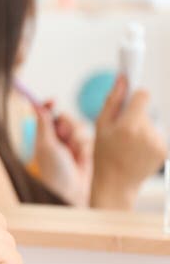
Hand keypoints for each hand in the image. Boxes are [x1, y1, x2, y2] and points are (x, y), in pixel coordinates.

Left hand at [32, 100, 92, 205]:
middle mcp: (56, 139)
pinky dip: (85, 147)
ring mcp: (70, 145)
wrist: (73, 192)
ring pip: (79, 128)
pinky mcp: (84, 151)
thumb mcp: (47, 146)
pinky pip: (88, 138)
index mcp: (43, 137)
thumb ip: (44, 125)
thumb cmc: (54, 172)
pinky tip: (81, 160)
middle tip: (64, 139)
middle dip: (67, 126)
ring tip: (72, 155)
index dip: (48, 106)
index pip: (45, 115)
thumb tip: (38, 106)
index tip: (53, 100)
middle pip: (66, 118)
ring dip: (77, 139)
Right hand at [92, 75, 167, 209]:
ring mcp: (158, 143)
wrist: (116, 184)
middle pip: (145, 111)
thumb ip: (112, 101)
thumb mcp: (100, 126)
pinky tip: (136, 152)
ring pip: (150, 124)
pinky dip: (147, 140)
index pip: (143, 95)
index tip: (133, 88)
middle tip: (120, 131)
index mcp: (129, 125)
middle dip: (133, 115)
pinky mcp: (164, 150)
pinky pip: (156, 136)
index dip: (136, 94)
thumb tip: (122, 79)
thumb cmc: (103, 154)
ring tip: (127, 145)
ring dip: (140, 129)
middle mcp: (147, 133)